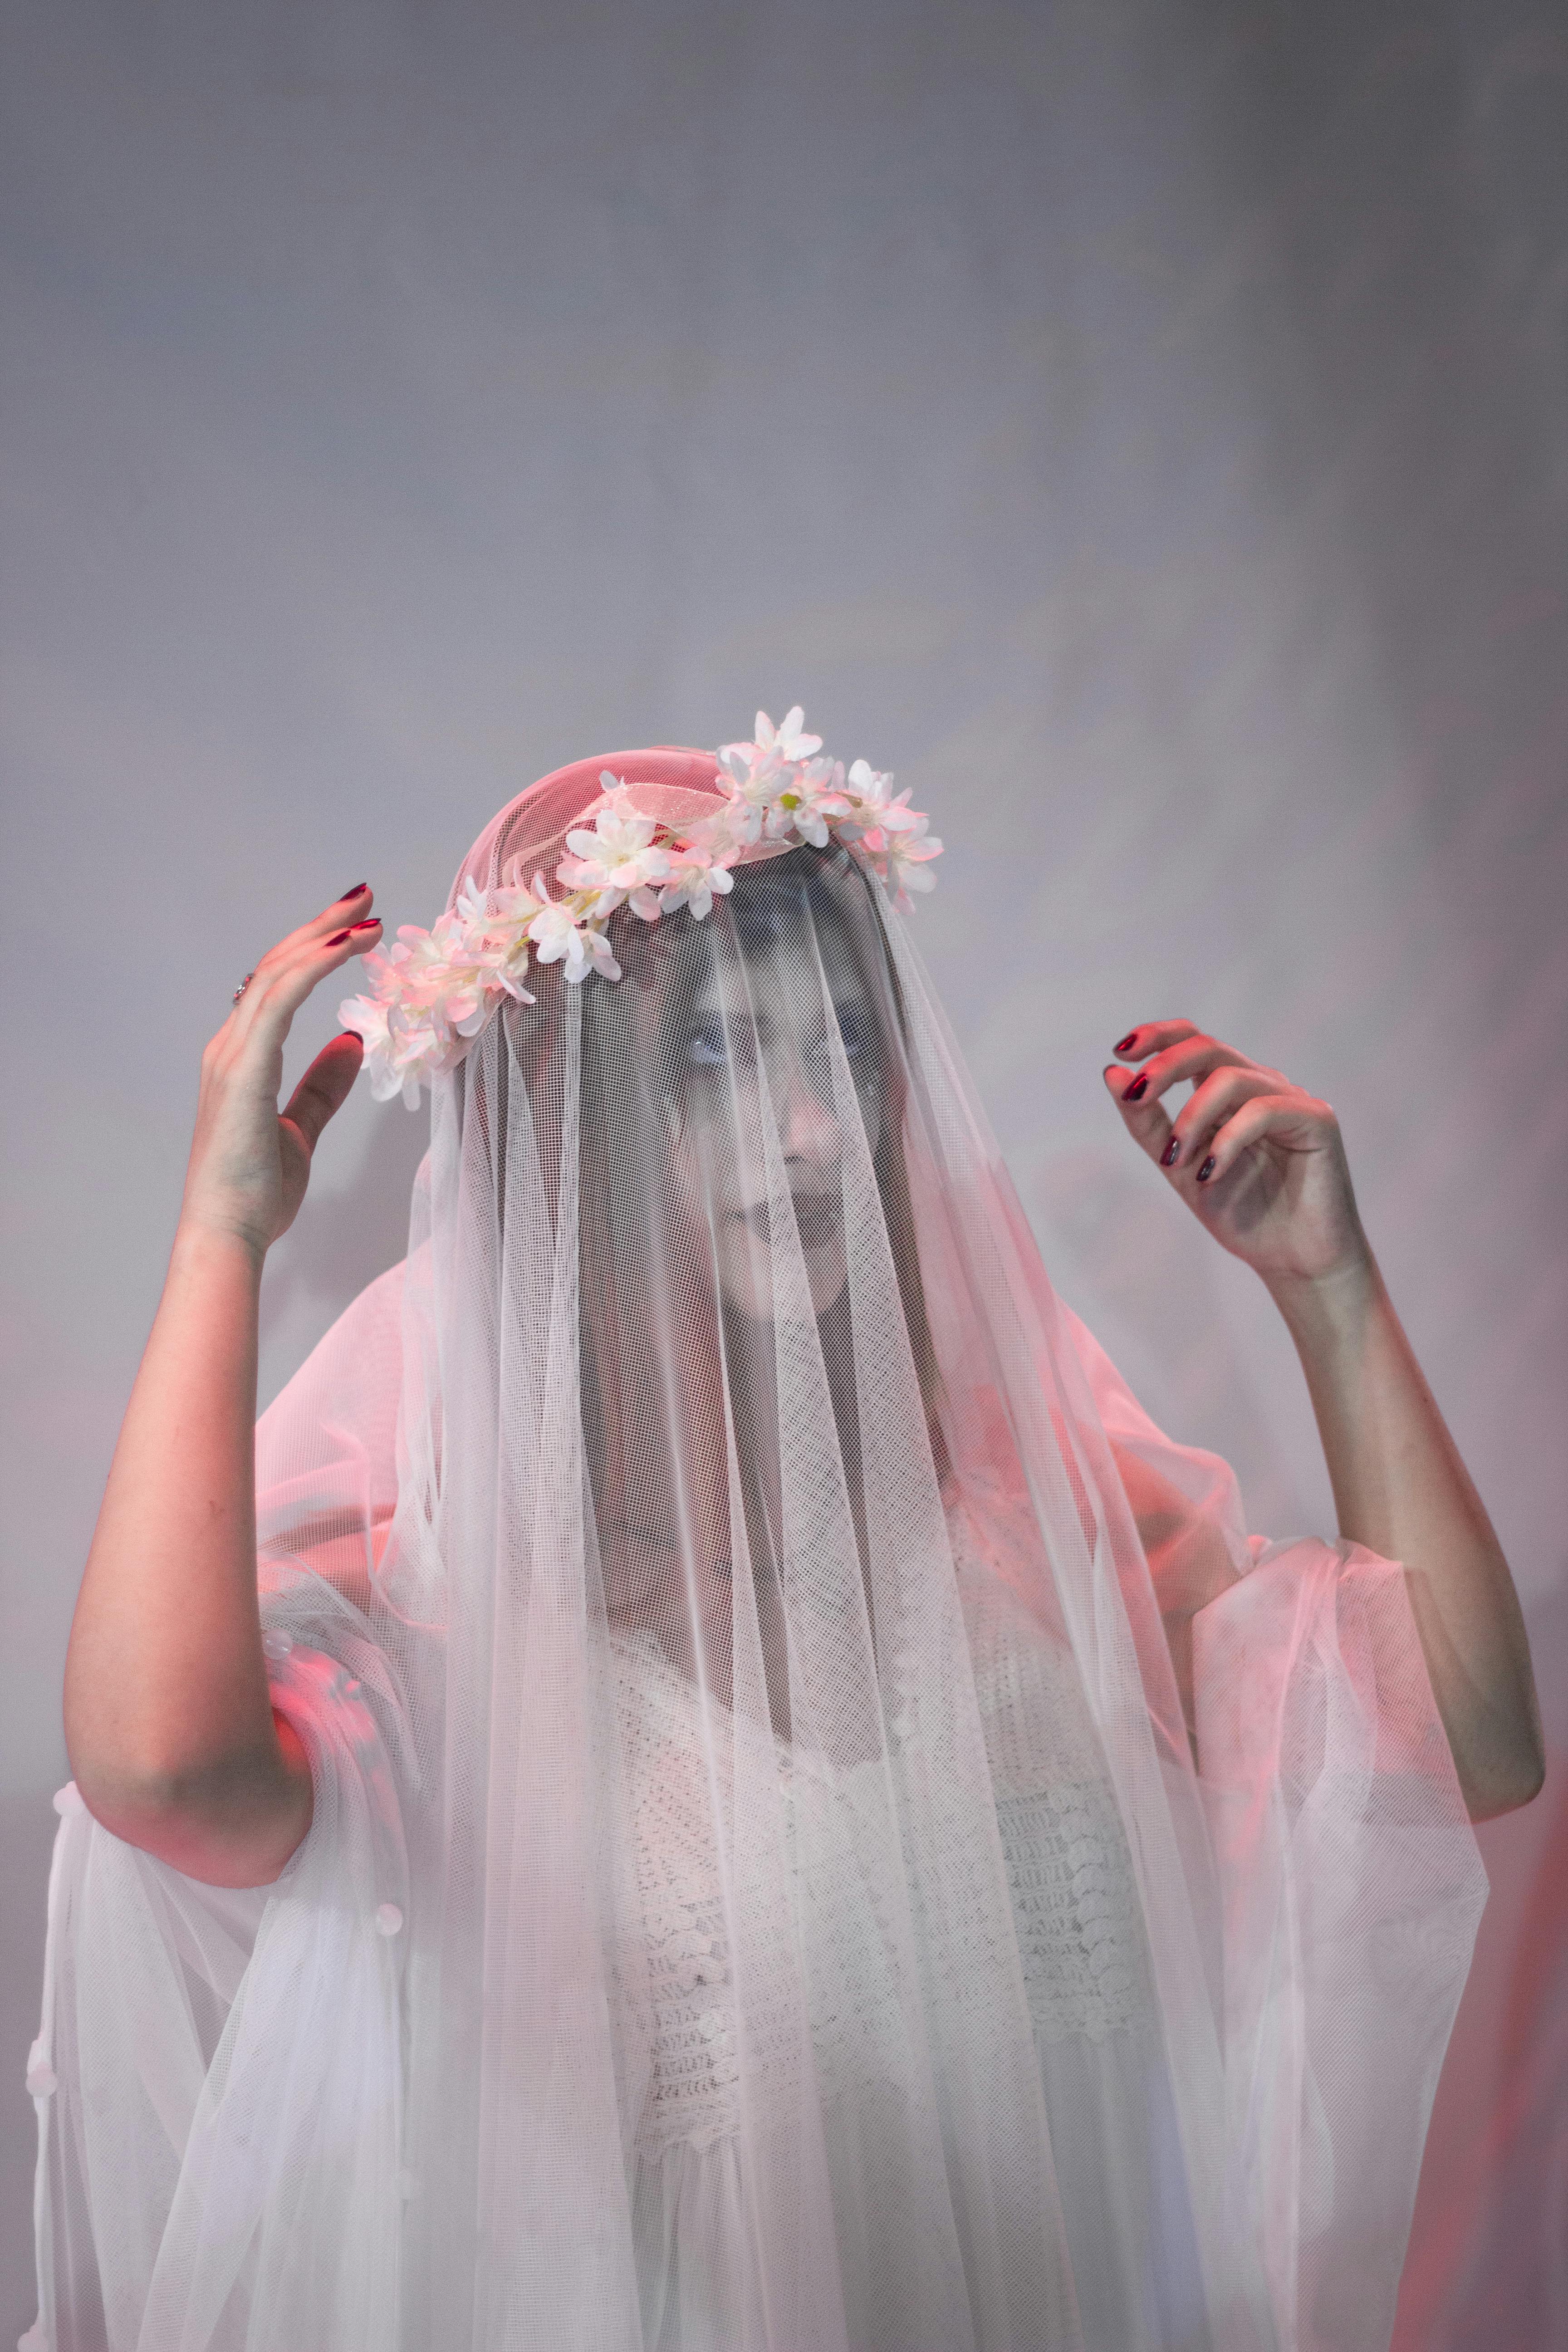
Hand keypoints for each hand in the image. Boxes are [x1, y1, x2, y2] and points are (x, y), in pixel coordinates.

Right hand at [180, 888, 382, 1257]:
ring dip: (321, 940)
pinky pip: (276, 1005)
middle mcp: (230, 1048)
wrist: (227, 1235)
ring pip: (275, 976)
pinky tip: (343, 950)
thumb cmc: (255, 1192)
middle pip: (276, 968)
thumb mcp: (301, 1131)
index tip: (356, 926)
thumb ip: (322, 1088)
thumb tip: (351, 1044)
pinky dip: (311, 971)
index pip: (277, 987)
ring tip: (365, 916)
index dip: (314, 950)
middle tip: (364, 898)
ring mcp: (230, 1057)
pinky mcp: (242, 1073)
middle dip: (321, 928)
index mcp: (242, 1059)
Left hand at [1104, 1020, 1370, 1291]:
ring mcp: (1291, 1099)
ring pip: (1229, 1078)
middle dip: (1164, 1067)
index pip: (1194, 1041)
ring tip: (1176, 1160)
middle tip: (1136, 1096)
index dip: (1158, 1036)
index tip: (1120, 1051)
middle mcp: (1261, 1086)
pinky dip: (1226, 1141)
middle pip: (1208, 1048)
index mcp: (1229, 1092)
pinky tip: (1212, 1175)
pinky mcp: (1318, 1119)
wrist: (1293, 1260)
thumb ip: (1148, 1122)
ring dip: (1190, 1118)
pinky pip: (1262, 1110)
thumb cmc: (1243, 1212)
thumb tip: (1112, 1073)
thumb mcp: (1179, 1165)